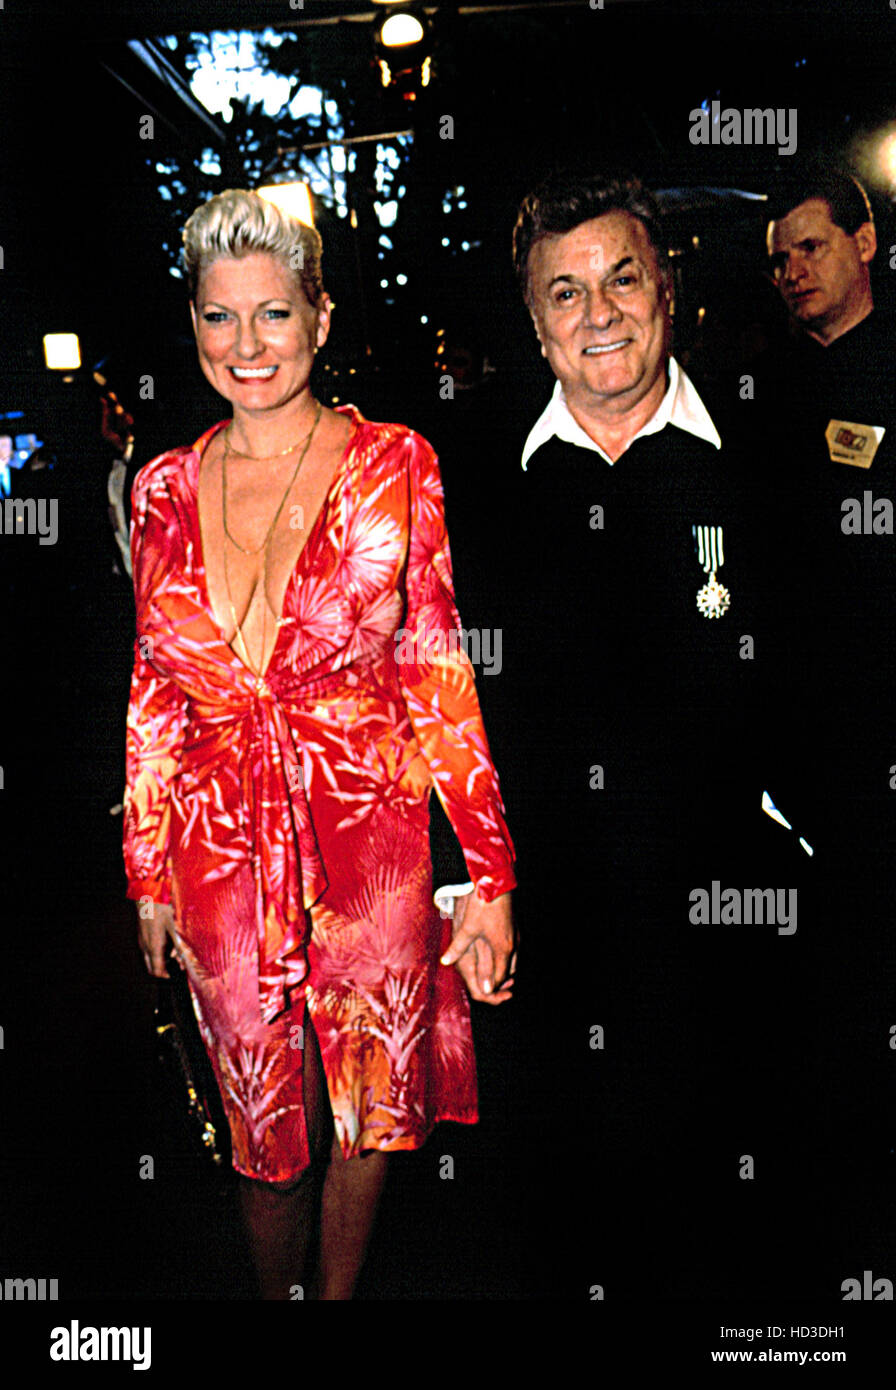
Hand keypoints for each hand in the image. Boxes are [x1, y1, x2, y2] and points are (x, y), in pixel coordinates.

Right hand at [137, 900, 176, 977]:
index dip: (165, 976)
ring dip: (159, 961)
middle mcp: (146, 947)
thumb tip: (184, 957)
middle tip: (170, 969)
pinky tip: (164, 944)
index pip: (157, 970)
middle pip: (151, 968)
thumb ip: (178, 944)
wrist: (148, 898)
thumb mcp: (174, 928)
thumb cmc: (162, 911)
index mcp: (154, 946)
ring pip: (149, 959)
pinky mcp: (141, 937)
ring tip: (170, 956)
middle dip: (161, 971)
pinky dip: (155, 953)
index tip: (172, 975)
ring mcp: (142, 942)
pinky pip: (147, 950)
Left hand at [440, 890, 515, 1004]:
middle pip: (508, 972)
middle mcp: (512, 945)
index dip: (490, 988)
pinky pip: (513, 950)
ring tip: (491, 974)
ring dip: (503, 969)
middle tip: (488, 990)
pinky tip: (495, 954)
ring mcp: (516, 936)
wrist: (496, 882)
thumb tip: (445, 961)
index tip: (483, 994)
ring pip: (513, 961)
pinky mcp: (515, 928)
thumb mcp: (467, 927)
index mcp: (502, 949)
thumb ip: (458, 947)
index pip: (498, 978)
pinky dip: (506, 958)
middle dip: (497, 982)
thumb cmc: (482, 905)